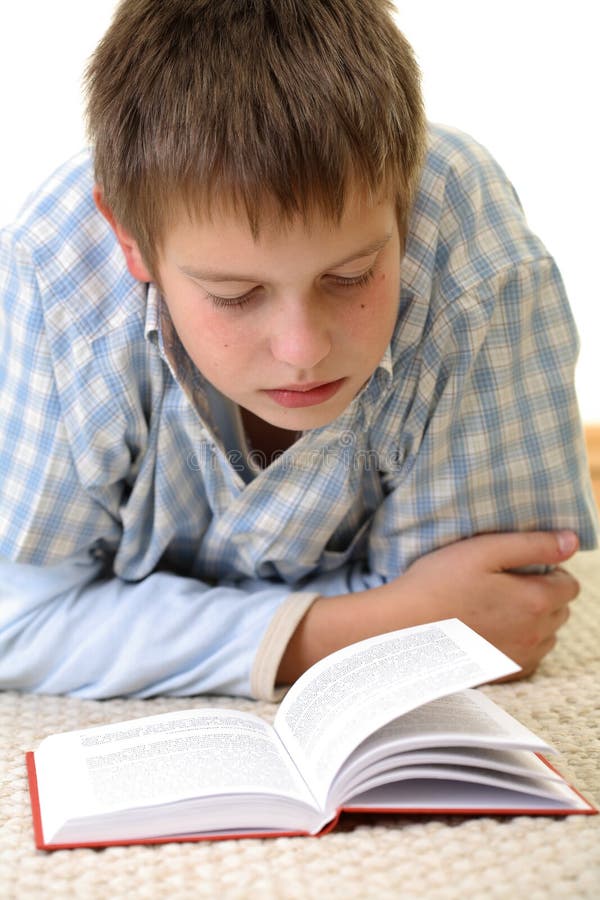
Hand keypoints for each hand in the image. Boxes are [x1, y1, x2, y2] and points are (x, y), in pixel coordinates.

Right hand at [401, 530, 579, 677]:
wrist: (402, 628)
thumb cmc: (437, 584)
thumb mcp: (484, 550)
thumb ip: (532, 544)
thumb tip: (571, 541)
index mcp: (537, 600)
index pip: (569, 584)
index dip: (548, 569)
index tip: (517, 566)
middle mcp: (537, 634)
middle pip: (560, 609)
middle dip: (541, 593)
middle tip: (501, 583)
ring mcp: (521, 658)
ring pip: (546, 634)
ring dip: (531, 620)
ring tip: (492, 606)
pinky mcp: (503, 674)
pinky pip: (529, 657)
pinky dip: (519, 643)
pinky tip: (490, 630)